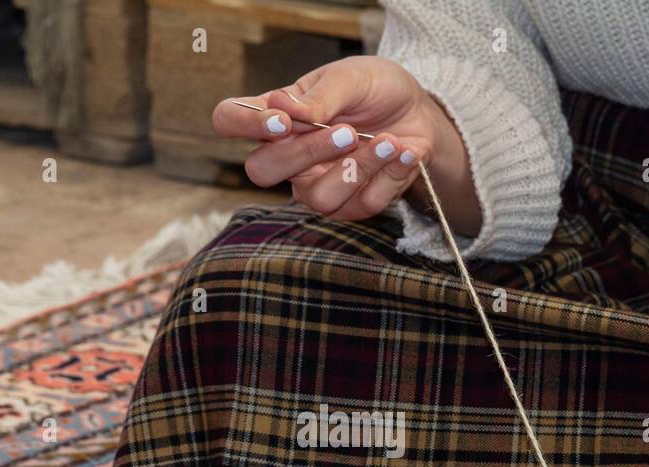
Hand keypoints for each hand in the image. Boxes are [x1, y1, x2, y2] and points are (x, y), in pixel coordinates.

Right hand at [211, 56, 480, 232]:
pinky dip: (389, 174)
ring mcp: (316, 185)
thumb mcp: (351, 78)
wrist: (419, 114)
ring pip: (318, 198)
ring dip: (359, 167)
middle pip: (261, 171)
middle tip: (347, 131)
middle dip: (307, 153)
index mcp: (276, 115)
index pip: (229, 119)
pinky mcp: (351, 206)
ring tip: (389, 141)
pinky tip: (404, 152)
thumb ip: (320, 97)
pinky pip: (361, 204)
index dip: (243, 124)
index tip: (280, 121)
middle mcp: (288, 155)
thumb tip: (281, 107)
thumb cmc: (375, 89)